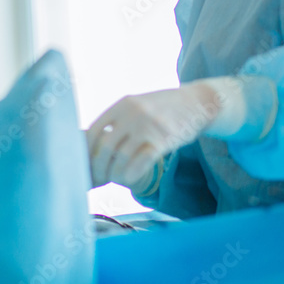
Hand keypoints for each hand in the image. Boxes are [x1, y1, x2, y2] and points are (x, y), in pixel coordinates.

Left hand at [87, 81, 222, 188]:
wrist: (197, 102)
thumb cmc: (163, 107)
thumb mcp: (137, 105)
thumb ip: (118, 120)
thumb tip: (94, 142)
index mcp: (121, 105)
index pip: (94, 131)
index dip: (86, 151)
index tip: (85, 164)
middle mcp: (132, 113)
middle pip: (105, 147)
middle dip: (99, 167)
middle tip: (99, 179)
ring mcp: (149, 125)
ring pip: (122, 156)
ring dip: (115, 173)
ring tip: (114, 180)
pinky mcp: (165, 138)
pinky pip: (143, 159)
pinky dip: (133, 172)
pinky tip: (129, 180)